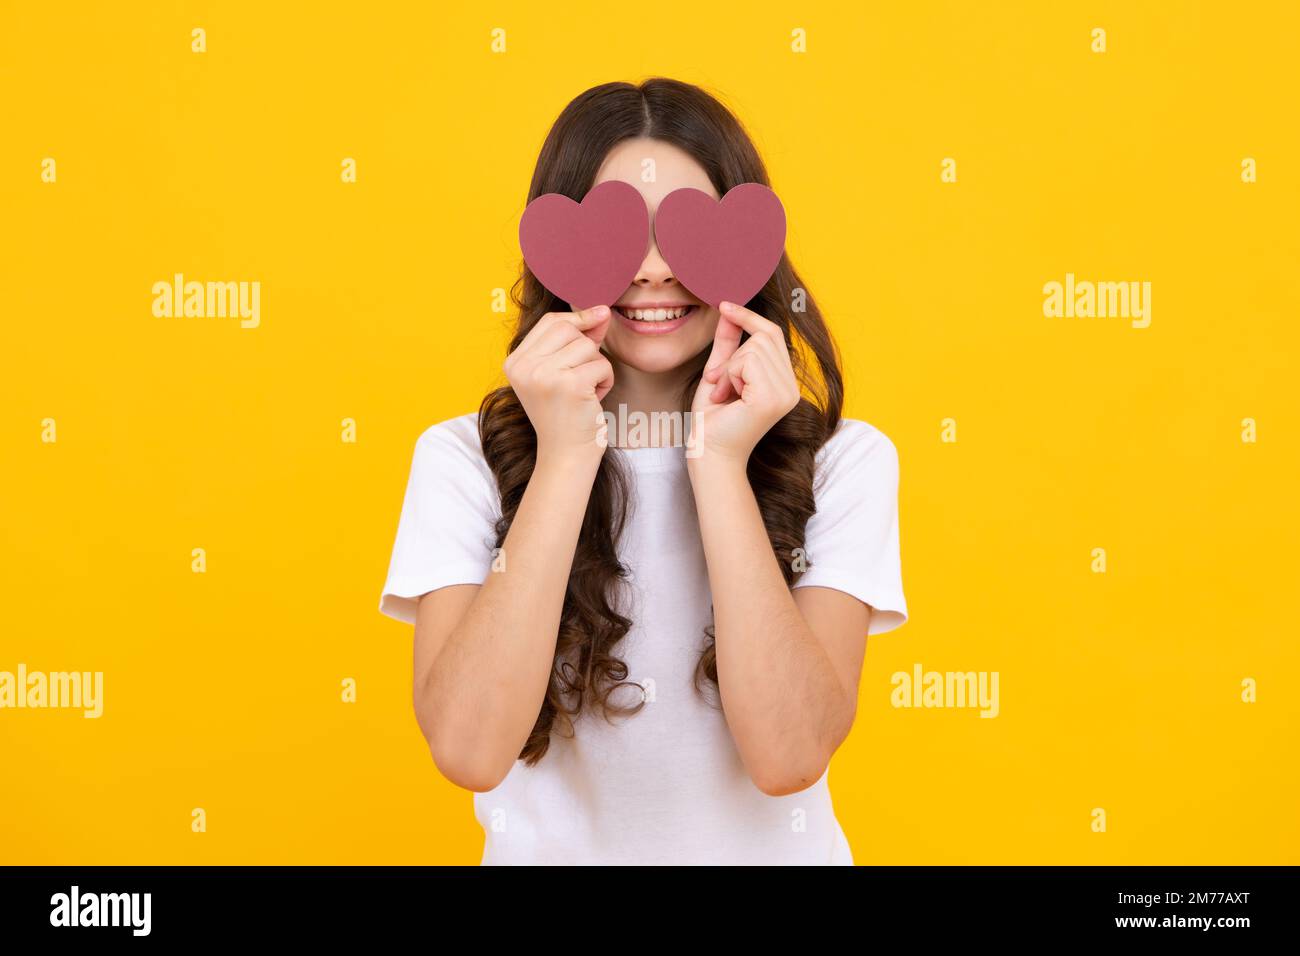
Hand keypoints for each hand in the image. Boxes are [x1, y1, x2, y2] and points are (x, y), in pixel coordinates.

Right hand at [503, 305, 612, 465]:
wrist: (566, 455)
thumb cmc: (567, 413)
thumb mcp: (561, 372)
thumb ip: (577, 339)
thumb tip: (600, 310)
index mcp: (515, 362)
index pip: (550, 322)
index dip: (577, 319)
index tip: (599, 317)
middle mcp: (523, 367)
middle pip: (568, 329)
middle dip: (586, 347)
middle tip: (583, 376)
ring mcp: (543, 376)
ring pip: (587, 346)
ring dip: (597, 367)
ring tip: (586, 391)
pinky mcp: (569, 385)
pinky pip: (601, 364)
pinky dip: (605, 380)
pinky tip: (593, 399)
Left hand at [689, 301, 799, 467]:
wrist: (708, 453)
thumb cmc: (712, 419)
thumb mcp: (720, 372)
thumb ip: (728, 343)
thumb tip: (728, 308)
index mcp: (784, 382)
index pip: (773, 333)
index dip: (749, 316)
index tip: (723, 304)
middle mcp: (791, 388)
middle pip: (763, 336)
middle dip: (733, 356)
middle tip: (718, 384)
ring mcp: (785, 393)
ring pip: (754, 347)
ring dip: (729, 369)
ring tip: (723, 395)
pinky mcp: (772, 398)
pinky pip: (748, 361)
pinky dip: (729, 375)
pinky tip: (725, 399)